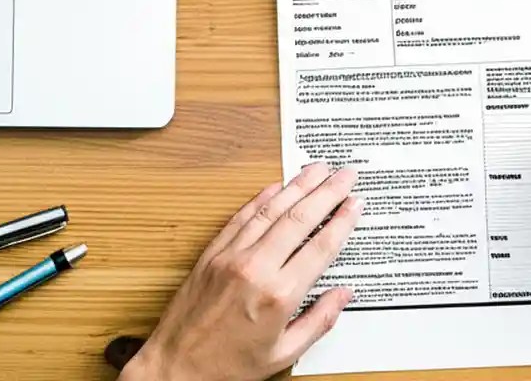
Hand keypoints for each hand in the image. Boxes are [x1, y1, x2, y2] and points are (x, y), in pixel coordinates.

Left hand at [120, 164, 361, 380]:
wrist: (176, 366)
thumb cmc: (226, 366)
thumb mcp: (283, 353)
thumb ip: (318, 320)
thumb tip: (342, 295)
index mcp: (279, 294)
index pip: (321, 247)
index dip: (342, 221)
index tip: (355, 204)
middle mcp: (255, 268)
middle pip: (300, 218)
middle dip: (327, 192)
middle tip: (345, 175)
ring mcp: (231, 256)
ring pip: (271, 210)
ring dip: (297, 186)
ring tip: (317, 169)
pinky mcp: (212, 253)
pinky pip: (241, 217)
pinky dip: (260, 198)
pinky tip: (276, 186)